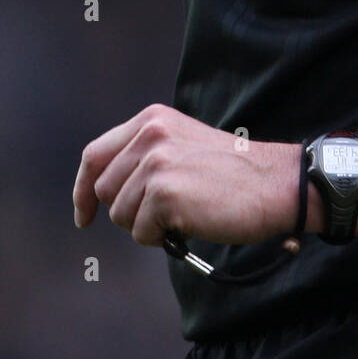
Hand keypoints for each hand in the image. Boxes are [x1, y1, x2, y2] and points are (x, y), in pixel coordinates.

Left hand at [72, 103, 299, 247]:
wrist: (274, 183)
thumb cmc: (233, 174)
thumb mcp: (183, 145)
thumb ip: (146, 155)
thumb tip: (104, 191)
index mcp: (151, 119)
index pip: (94, 155)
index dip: (83, 188)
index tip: (84, 215)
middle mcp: (149, 135)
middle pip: (104, 190)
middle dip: (128, 211)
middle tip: (165, 213)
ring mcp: (155, 163)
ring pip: (120, 215)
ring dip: (147, 226)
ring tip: (185, 213)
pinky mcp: (164, 193)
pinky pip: (140, 233)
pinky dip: (162, 238)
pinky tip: (191, 223)